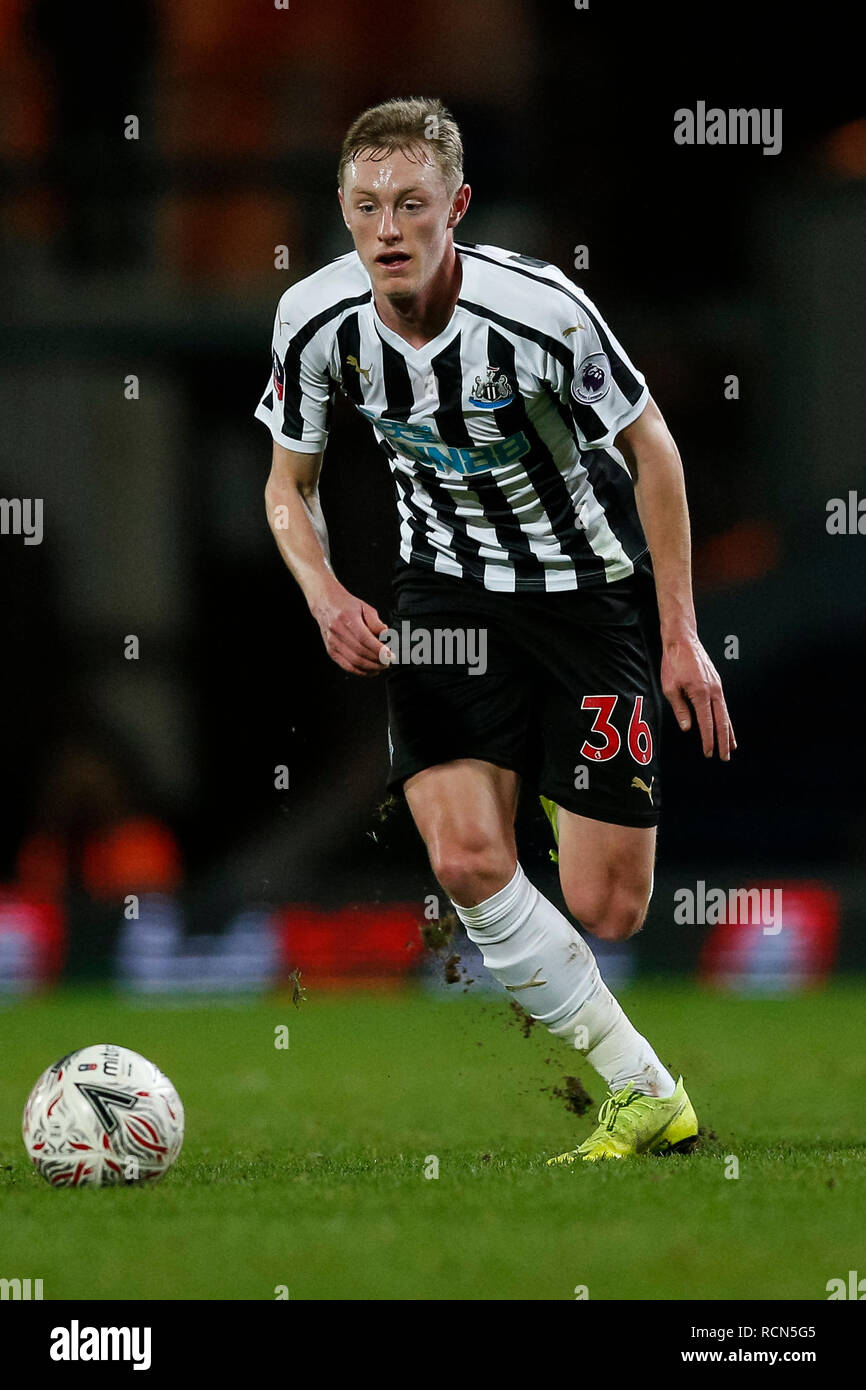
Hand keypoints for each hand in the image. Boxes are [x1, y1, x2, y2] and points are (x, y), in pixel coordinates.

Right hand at [310, 584, 390, 676]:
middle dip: (377, 660)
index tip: (390, 655)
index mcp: (346, 618)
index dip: (378, 650)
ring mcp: (333, 643)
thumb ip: (376, 622)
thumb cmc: (347, 605)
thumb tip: (385, 635)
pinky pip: (347, 666)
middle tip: (389, 661)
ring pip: (353, 662)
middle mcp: (337, 631)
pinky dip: (361, 672)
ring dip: (371, 668)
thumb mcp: (365, 607)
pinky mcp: (331, 652)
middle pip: (359, 652)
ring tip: (382, 666)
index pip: (364, 638)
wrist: (325, 604)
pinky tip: (371, 671)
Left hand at [661, 634, 735, 759]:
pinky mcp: (717, 683)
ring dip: (728, 732)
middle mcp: (713, 691)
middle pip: (722, 722)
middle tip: (725, 758)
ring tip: (731, 747)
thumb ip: (680, 709)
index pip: (707, 723)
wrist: (683, 640)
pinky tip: (726, 725)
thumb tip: (688, 728)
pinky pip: (723, 705)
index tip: (709, 753)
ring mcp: (717, 686)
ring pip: (725, 714)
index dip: (708, 740)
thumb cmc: (673, 663)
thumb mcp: (670, 688)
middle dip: (723, 741)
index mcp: (701, 694)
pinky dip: (726, 718)